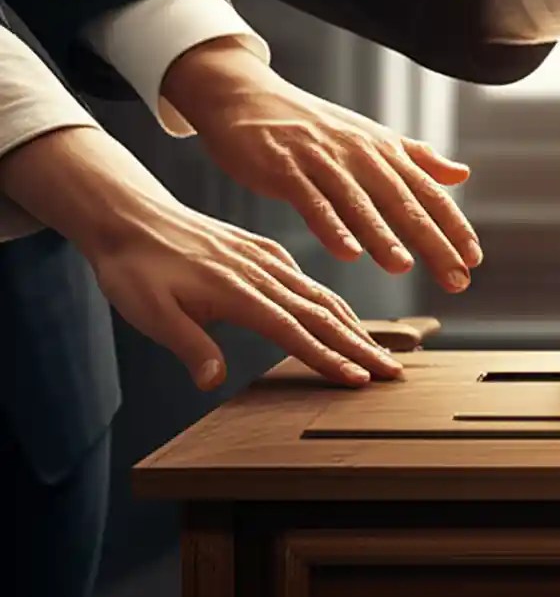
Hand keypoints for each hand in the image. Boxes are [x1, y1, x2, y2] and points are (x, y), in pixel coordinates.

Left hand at [0, 127, 402, 389]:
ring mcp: (267, 261)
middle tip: (392, 373)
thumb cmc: (135, 266)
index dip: (327, 358)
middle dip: (360, 347)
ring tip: (382, 353)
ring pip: (322, 297)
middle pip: (322, 315)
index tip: (358, 380)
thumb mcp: (149, 311)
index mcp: (238, 291)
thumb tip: (211, 381)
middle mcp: (262, 274)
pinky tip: (346, 318)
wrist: (130, 215)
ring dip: (356, 327)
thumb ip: (189, 344)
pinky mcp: (265, 253)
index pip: (292, 330)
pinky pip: (309, 282)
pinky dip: (335, 304)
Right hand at [162, 39, 478, 290]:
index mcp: (385, 151)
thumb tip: (462, 174)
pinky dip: (331, 227)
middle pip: (404, 203)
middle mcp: (361, 154)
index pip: (429, 193)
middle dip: (433, 243)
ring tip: (404, 268)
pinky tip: (347, 253)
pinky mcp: (285, 168)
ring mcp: (323, 160)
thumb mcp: (371, 137)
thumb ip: (417, 158)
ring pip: (360, 204)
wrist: (246, 95)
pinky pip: (312, 202)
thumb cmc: (312, 126)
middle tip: (456, 278)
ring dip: (383, 237)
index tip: (474, 260)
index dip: (454, 226)